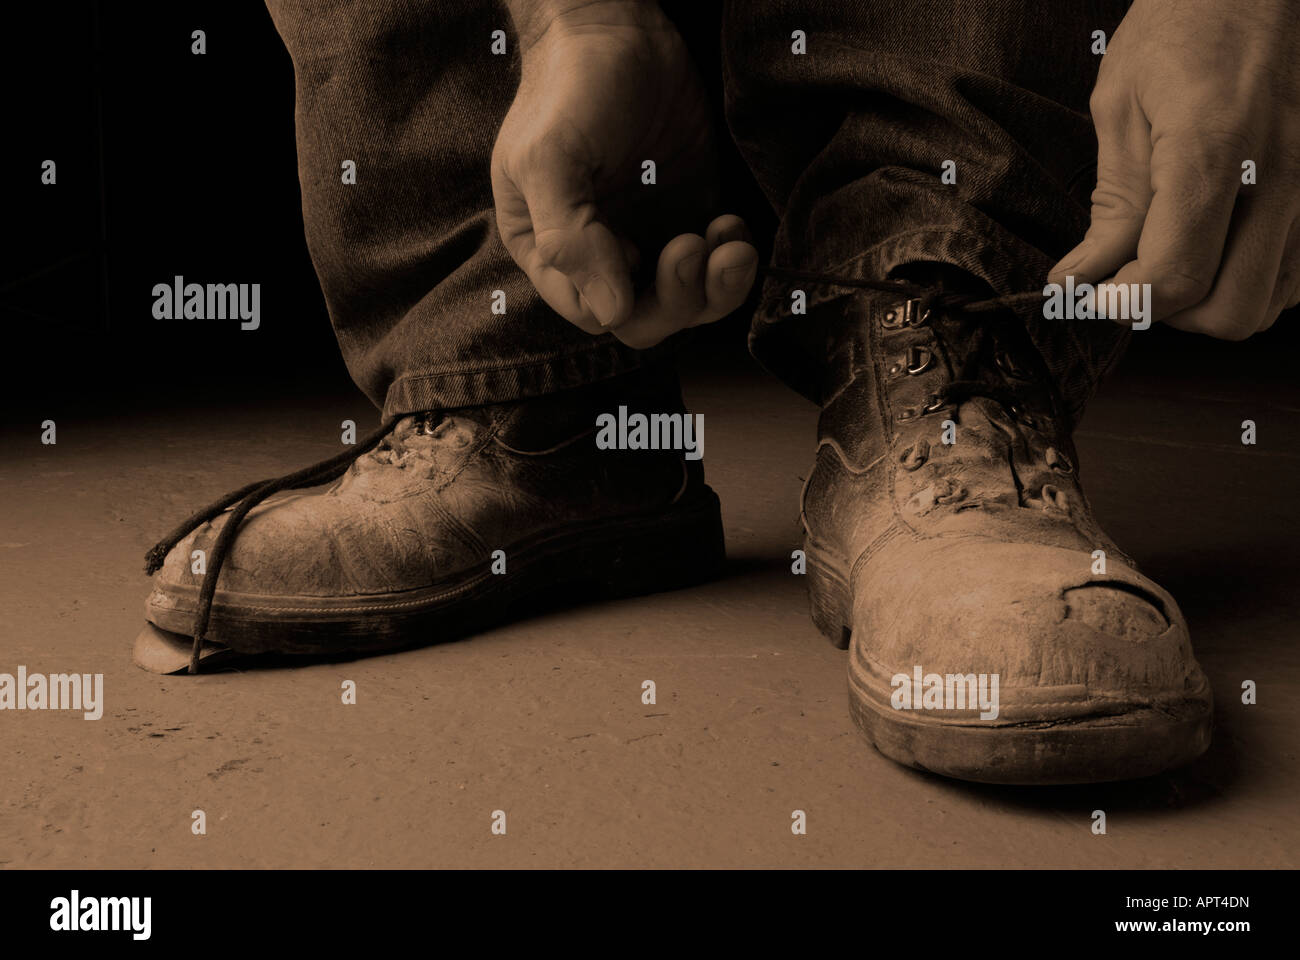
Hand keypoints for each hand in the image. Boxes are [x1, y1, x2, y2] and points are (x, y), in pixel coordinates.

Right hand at [491, 0, 758, 347]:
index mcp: (548, 250)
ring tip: (730, 244)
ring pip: (687, 302)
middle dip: (677, 298)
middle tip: (692, 245)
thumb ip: (568, 238)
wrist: (616, 26)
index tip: (635, 246)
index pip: (591, 312)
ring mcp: (647, 235)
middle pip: (644, 318)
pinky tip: (731, 226)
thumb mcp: (549, 158)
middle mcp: (599, 254)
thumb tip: (610, 311)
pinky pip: (716, 268)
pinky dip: (730, 261)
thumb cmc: (571, 88)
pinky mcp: (688, 213)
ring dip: (715, 287)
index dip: (621, 298)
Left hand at [1049, 0, 1299, 338]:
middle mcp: (1281, 174)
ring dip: (1211, 301)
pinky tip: (1216, 245)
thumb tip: (1079, 278)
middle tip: (1131, 278)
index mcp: (1214, 149)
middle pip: (1230, 310)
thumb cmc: (1186, 24)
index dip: (1123, 302)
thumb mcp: (1122, 104)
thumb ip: (1111, 204)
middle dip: (1170, 311)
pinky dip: (1252, 280)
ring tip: (1172, 256)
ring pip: (1269, 302)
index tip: (1089, 293)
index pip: (1175, 274)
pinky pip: (1297, 276)